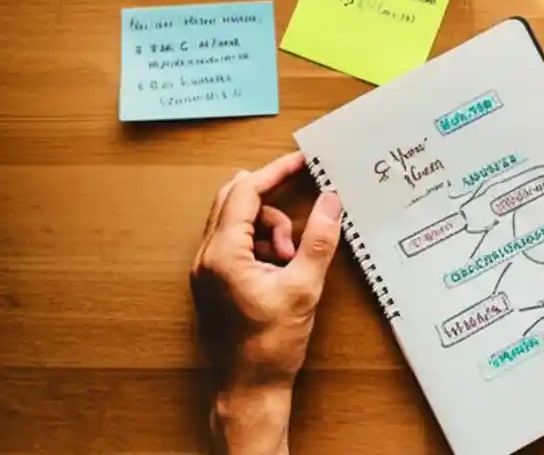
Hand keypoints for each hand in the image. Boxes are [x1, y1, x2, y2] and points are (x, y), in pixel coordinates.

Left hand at [190, 152, 342, 454]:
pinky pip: (234, 244)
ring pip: (236, 222)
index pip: (245, 193)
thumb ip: (320, 239)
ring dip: (268, 228)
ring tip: (291, 259)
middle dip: (272, 203)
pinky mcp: (212, 282)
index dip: (275, 173)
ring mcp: (205, 271)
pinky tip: (280, 269)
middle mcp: (206, 258)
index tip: (301, 162)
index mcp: (222, 255)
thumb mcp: (305, 288)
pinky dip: (260, 245)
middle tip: (303, 215)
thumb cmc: (270, 346)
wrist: (249, 387)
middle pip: (233, 201)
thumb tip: (331, 202)